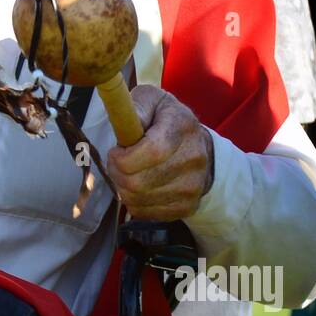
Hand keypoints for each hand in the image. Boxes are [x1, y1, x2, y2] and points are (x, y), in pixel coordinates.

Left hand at [106, 85, 213, 220]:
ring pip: (139, 199)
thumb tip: (126, 122)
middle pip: (139, 181)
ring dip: (123, 188)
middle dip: (117, 173)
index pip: (153, 151)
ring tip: (127, 173)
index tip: (116, 151)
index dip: (124, 157)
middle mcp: (193, 158)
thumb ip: (136, 107)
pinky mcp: (187, 206)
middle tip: (116, 163)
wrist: (199, 147)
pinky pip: (146, 213)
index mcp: (182, 126)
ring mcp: (193, 186)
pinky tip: (138, 187)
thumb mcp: (152, 102)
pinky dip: (134, 202)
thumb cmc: (166, 121)